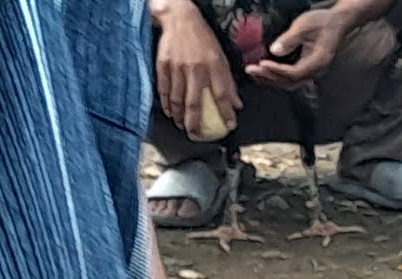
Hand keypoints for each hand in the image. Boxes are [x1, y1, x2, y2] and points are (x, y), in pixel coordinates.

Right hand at [155, 3, 242, 137]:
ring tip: (182, 126)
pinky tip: (170, 112)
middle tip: (196, 136)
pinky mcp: (163, 65)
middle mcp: (196, 69)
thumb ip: (229, 82)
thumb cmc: (203, 39)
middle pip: (194, 103)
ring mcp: (178, 68)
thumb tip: (237, 104)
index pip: (222, 95)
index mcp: (214, 66)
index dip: (227, 113)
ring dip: (179, 117)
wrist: (180, 19)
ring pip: (177, 99)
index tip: (230, 126)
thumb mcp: (222, 58)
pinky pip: (164, 90)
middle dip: (195, 124)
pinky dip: (166, 104)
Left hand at [245, 8, 351, 90]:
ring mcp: (312, 72)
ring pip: (290, 83)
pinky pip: (291, 79)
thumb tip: (274, 50)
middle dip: (269, 77)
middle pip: (290, 82)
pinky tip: (266, 74)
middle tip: (251, 70)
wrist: (336, 22)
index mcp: (318, 61)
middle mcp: (316, 71)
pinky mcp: (307, 69)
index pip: (295, 72)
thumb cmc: (323, 22)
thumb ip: (289, 39)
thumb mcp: (305, 25)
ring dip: (271, 80)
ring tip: (255, 74)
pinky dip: (277, 77)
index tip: (262, 64)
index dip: (277, 70)